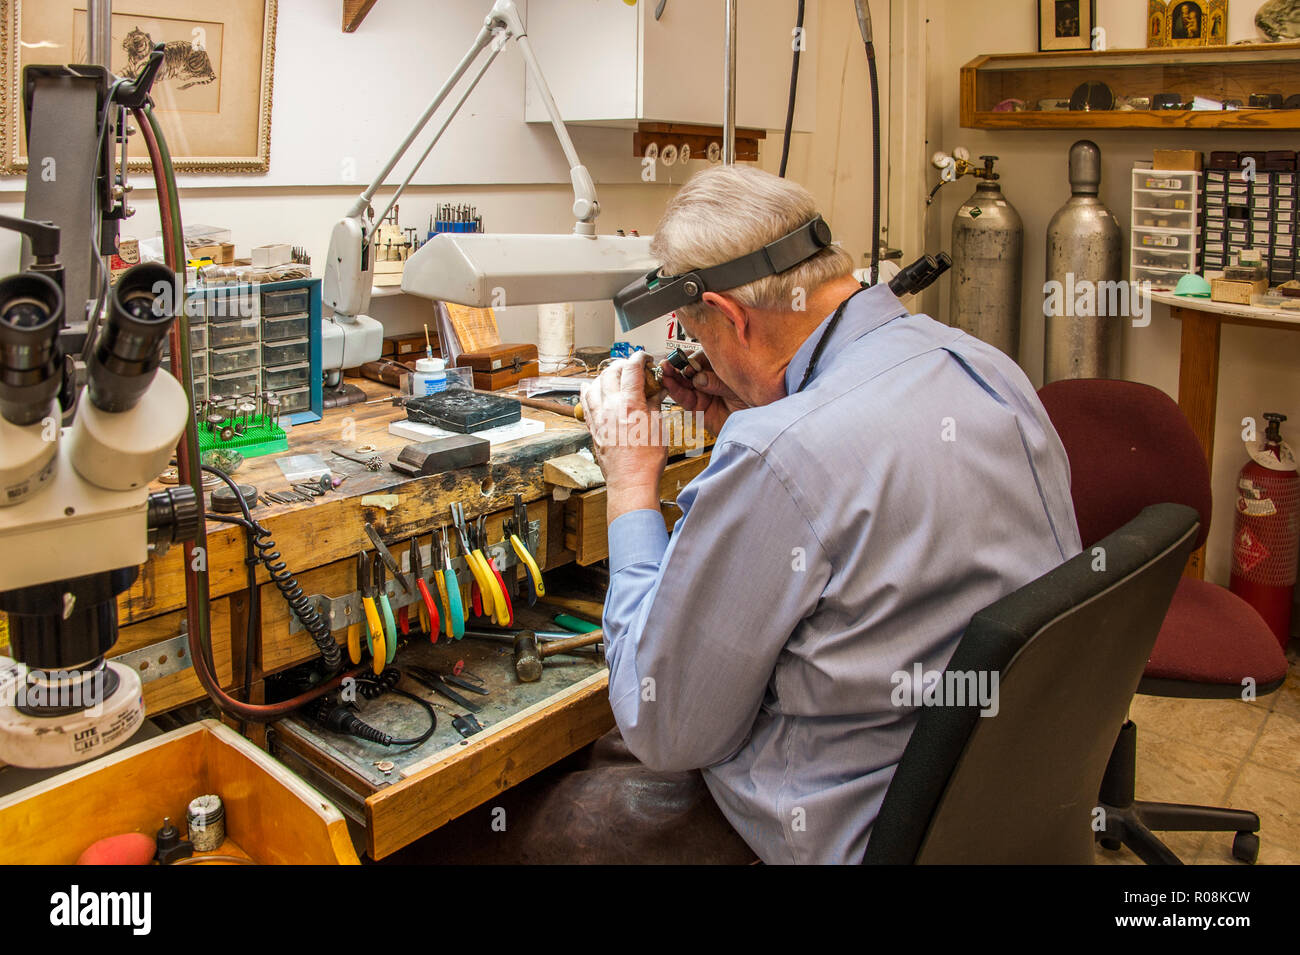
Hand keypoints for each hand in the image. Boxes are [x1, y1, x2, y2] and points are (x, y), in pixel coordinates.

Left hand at [580, 353, 667, 522]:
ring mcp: (599, 417)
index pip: (631, 369)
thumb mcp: (659, 427)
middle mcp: (610, 407)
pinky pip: (585, 402)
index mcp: (630, 404)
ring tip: (613, 375)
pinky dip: (588, 391)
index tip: (644, 357)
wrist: (630, 481)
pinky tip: (591, 389)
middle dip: (622, 364)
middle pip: (610, 372)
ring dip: (604, 375)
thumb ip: (655, 405)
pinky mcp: (593, 428)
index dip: (639, 357)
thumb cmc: (646, 460)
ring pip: (594, 384)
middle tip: (631, 367)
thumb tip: (657, 392)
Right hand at [659, 354, 747, 434]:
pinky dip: (675, 391)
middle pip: (689, 368)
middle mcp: (710, 380)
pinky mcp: (697, 409)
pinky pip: (684, 398)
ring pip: (683, 382)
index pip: (703, 358)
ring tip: (664, 370)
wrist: (755, 427)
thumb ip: (717, 382)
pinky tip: (668, 382)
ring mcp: (703, 394)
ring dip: (672, 376)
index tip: (689, 362)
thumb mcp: (737, 388)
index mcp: (722, 368)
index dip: (694, 359)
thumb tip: (698, 378)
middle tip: (669, 362)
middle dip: (678, 365)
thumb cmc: (754, 405)